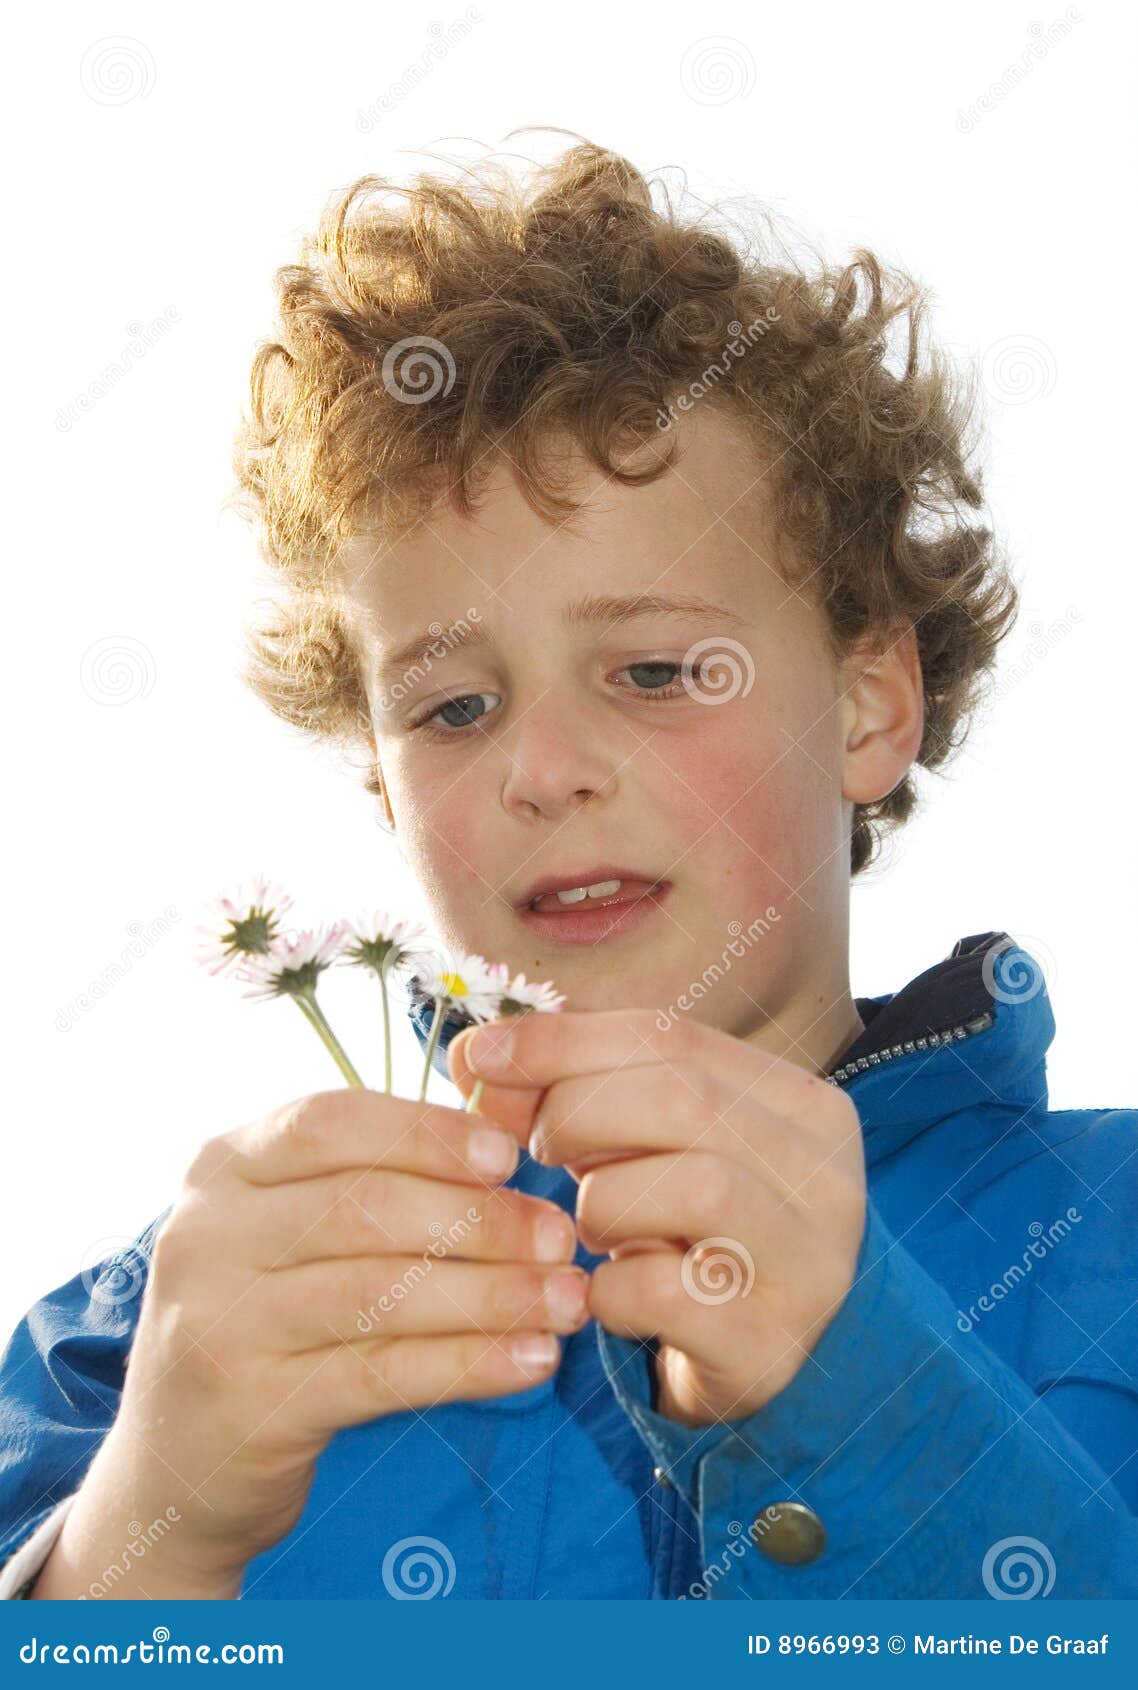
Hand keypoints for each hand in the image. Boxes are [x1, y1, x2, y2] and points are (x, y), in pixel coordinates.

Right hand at [65, 1088, 585, 1588]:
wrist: (178, 1463)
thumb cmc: (268, 1315)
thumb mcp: (291, 1228)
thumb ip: (373, 1176)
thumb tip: (503, 1137)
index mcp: (224, 1167)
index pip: (332, 1122)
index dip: (427, 1133)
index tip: (509, 1154)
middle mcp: (208, 1235)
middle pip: (364, 1206)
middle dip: (478, 1219)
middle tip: (561, 1237)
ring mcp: (220, 1324)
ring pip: (379, 1293)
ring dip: (491, 1293)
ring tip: (567, 1300)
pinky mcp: (251, 1409)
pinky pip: (382, 1374)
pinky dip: (468, 1363)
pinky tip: (531, 1360)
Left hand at [449, 1010, 865, 1428]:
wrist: (766, 1368)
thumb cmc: (693, 1238)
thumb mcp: (651, 1148)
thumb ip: (578, 1088)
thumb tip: (478, 1055)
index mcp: (801, 1103)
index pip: (671, 1037)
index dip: (564, 1041)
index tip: (482, 1057)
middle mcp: (825, 1174)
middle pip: (682, 1099)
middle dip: (578, 1115)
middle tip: (538, 1151)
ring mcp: (810, 1263)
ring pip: (693, 1185)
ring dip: (602, 1198)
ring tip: (586, 1224)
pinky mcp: (771, 1343)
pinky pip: (668, 1291)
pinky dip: (609, 1287)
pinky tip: (601, 1293)